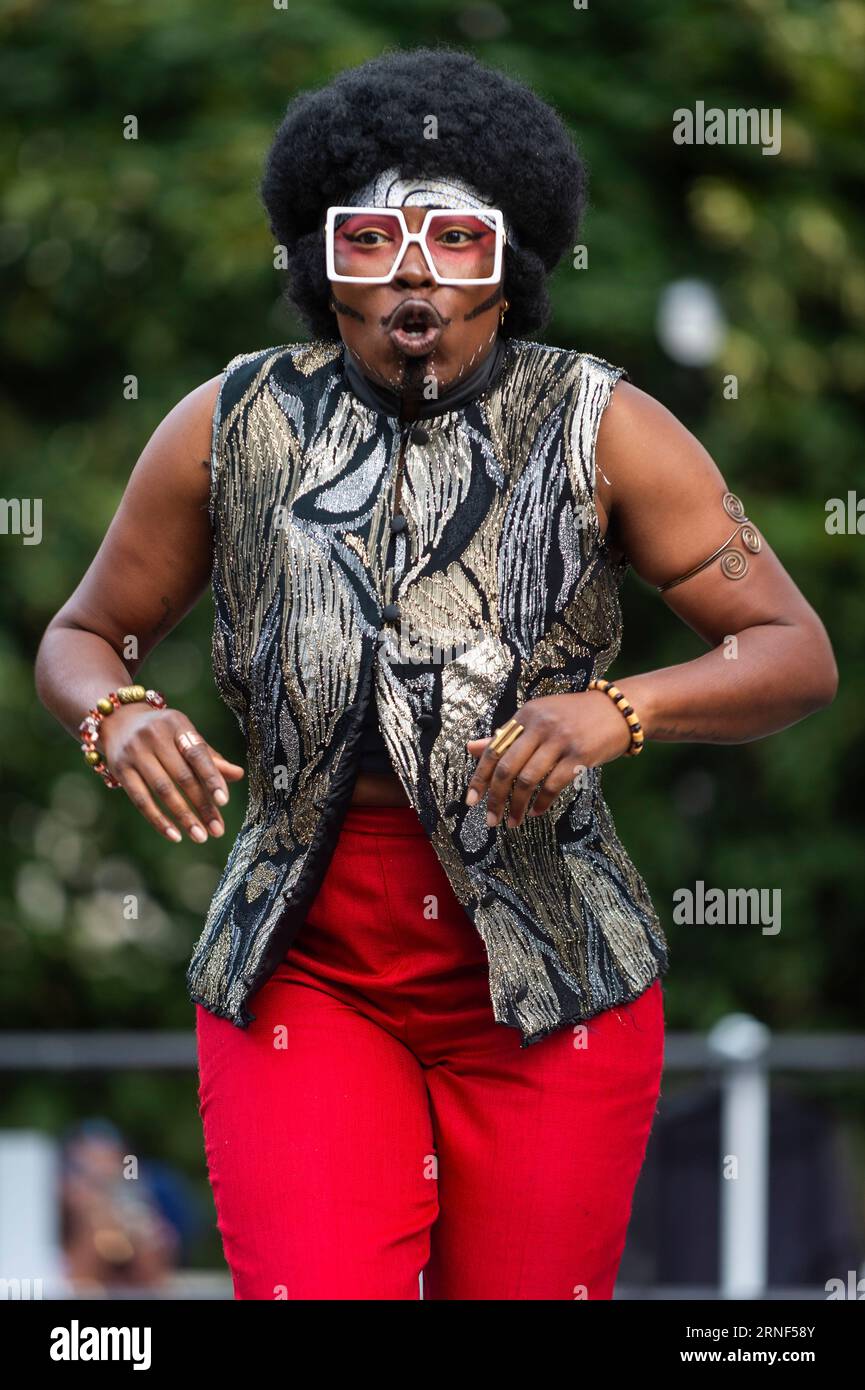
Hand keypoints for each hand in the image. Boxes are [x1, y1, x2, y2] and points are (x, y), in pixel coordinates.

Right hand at [97, 704, 244, 843]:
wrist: (119, 721)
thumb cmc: (164, 734)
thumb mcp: (186, 737)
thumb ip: (209, 757)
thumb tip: (238, 774)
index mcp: (177, 724)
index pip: (197, 754)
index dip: (212, 777)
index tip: (223, 802)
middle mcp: (154, 735)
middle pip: (182, 776)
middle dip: (202, 805)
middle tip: (217, 830)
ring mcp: (135, 752)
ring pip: (162, 790)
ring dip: (184, 817)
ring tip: (201, 836)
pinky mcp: (120, 769)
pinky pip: (141, 800)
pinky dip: (159, 820)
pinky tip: (175, 835)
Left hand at [465, 691, 632, 828]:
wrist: (620, 710)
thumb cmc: (575, 717)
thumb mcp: (539, 718)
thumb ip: (506, 735)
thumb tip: (470, 748)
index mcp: (526, 714)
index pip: (493, 749)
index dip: (478, 777)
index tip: (470, 801)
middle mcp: (540, 725)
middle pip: (506, 768)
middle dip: (494, 798)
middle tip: (490, 819)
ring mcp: (560, 740)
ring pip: (528, 779)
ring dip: (517, 806)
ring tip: (513, 821)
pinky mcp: (580, 755)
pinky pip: (553, 785)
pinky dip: (541, 802)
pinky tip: (536, 812)